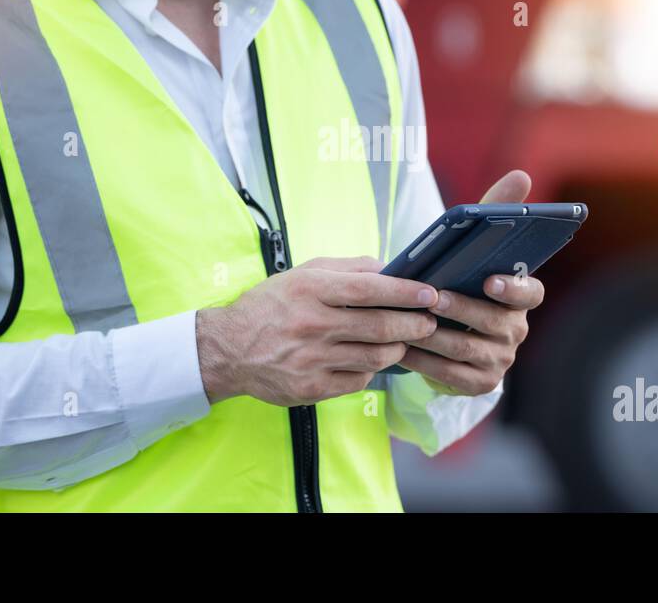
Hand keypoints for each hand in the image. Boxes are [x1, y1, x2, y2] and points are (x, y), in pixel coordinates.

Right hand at [195, 256, 438, 406]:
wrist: (228, 350)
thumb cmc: (269, 307)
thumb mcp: (302, 275)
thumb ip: (346, 269)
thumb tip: (387, 267)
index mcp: (310, 290)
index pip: (369, 289)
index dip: (404, 292)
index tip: (429, 293)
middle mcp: (311, 325)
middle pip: (379, 327)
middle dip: (413, 324)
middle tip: (429, 322)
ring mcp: (311, 360)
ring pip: (374, 357)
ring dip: (397, 348)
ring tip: (403, 340)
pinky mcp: (311, 389)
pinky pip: (358, 379)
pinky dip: (372, 368)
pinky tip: (371, 359)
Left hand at [399, 170, 544, 395]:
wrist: (446, 335)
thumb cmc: (460, 281)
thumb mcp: (474, 248)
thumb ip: (496, 211)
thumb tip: (522, 175)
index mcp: (521, 297)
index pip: (531, 292)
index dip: (514, 288)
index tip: (490, 280)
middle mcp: (516, 330)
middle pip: (493, 321)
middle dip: (461, 309)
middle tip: (432, 298)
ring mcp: (500, 359)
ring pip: (467, 348)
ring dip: (436, 336)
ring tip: (409, 322)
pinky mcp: (480, 383)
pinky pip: (450, 373)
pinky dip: (424, 361)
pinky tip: (401, 348)